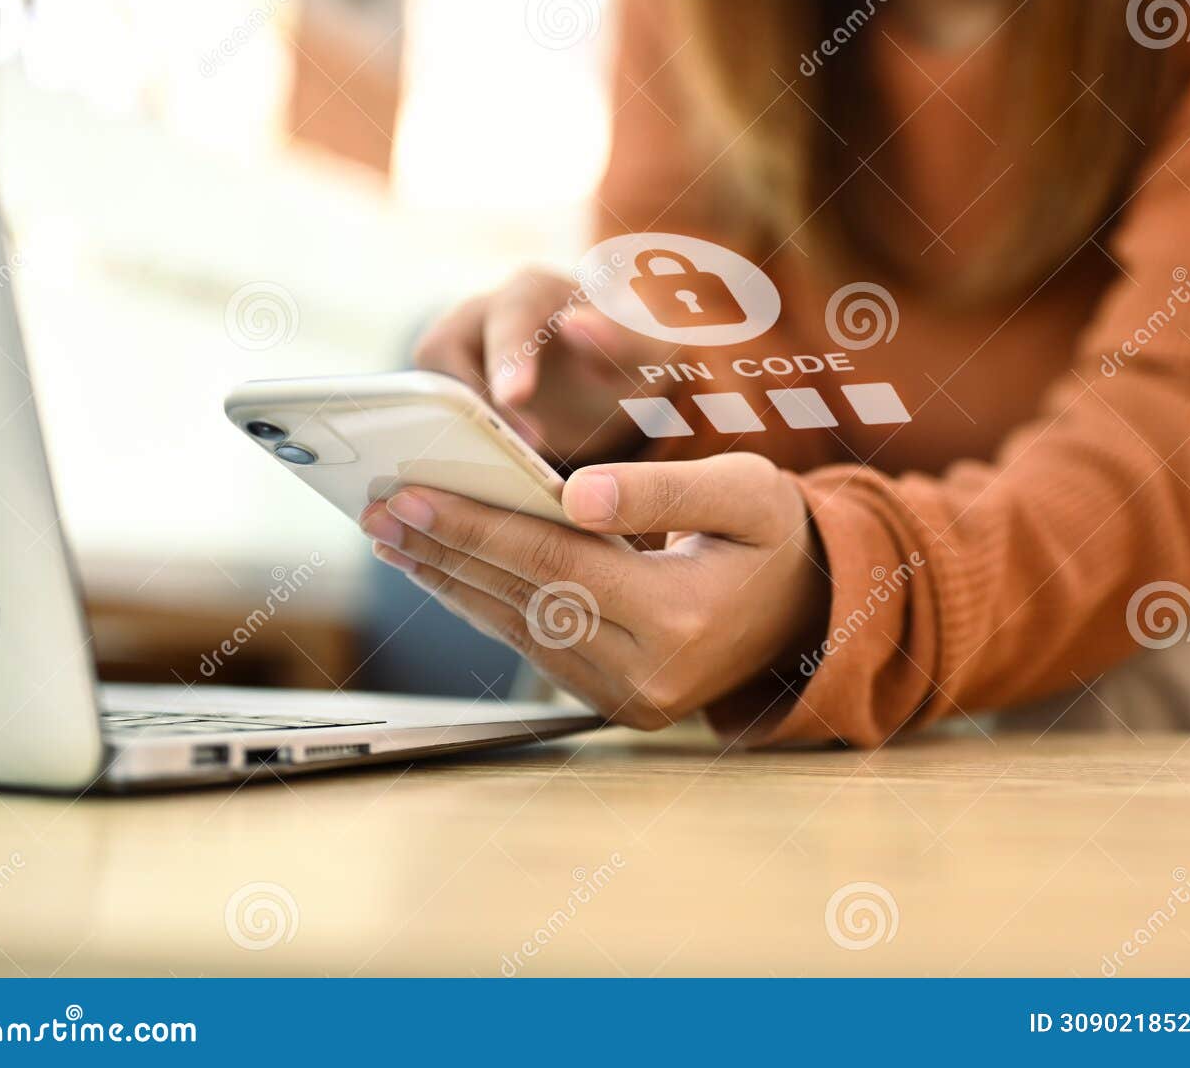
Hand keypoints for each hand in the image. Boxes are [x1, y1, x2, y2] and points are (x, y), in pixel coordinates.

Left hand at [358, 453, 828, 729]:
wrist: (809, 611)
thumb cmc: (773, 535)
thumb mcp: (747, 491)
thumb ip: (665, 488)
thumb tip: (577, 493)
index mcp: (681, 617)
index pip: (555, 564)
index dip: (479, 527)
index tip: (413, 494)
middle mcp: (649, 673)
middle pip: (523, 600)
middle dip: (447, 551)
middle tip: (380, 511)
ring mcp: (629, 698)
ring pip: (518, 631)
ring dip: (451, 582)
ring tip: (394, 538)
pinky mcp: (614, 702)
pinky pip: (534, 649)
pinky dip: (484, 606)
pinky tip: (444, 572)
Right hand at [413, 268, 669, 463]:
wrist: (602, 381)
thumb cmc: (624, 361)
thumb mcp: (645, 352)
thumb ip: (622, 339)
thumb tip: (576, 324)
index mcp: (532, 293)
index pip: (511, 315)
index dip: (509, 356)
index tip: (515, 399)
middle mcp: (480, 315)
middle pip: (446, 351)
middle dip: (470, 405)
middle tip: (509, 455)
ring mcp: (452, 355)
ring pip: (424, 392)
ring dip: (450, 434)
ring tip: (493, 476)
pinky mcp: (440, 396)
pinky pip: (423, 423)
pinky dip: (443, 454)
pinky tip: (471, 489)